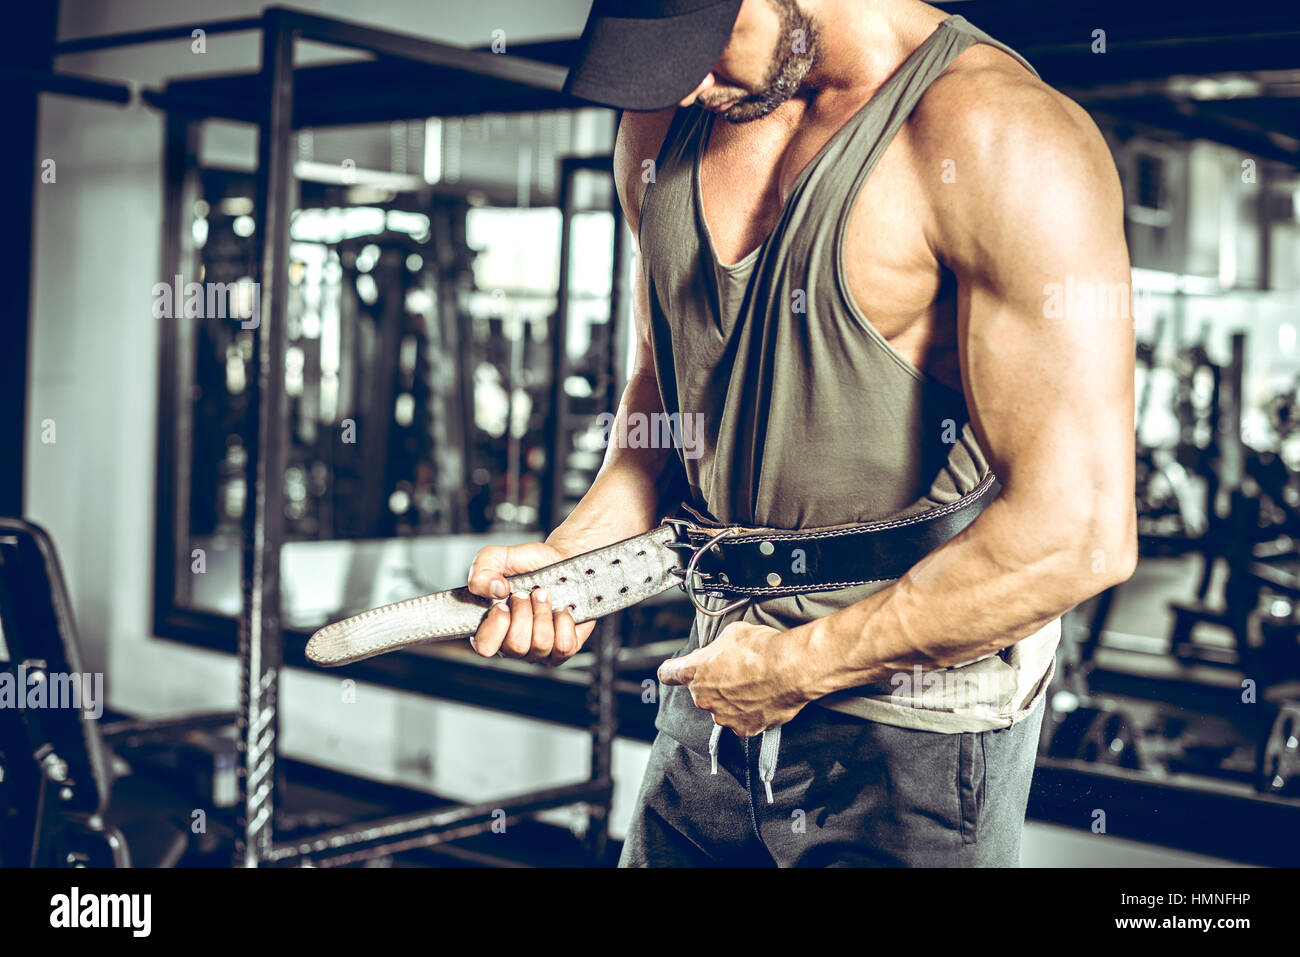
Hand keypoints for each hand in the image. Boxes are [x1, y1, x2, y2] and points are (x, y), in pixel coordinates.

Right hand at [466, 542, 595, 665]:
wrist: (562, 559)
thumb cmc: (529, 564)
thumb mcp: (498, 558)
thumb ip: (481, 571)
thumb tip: (494, 590)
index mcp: (491, 628)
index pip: (484, 647)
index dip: (495, 626)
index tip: (502, 604)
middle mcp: (513, 644)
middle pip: (516, 645)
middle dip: (524, 612)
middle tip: (527, 594)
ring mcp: (539, 650)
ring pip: (540, 644)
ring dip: (543, 613)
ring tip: (544, 596)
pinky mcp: (564, 649)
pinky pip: (564, 645)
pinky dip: (564, 622)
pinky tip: (560, 610)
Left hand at [657, 620, 810, 736]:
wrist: (791, 669)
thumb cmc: (762, 648)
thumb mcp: (733, 633)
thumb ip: (718, 647)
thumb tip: (722, 650)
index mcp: (694, 672)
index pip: (668, 674)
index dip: (672, 671)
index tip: (674, 671)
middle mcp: (704, 698)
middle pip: (701, 691)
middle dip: (715, 682)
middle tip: (737, 670)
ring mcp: (723, 716)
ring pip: (722, 708)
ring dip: (733, 699)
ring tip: (755, 684)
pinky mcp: (744, 729)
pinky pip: (743, 721)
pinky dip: (751, 712)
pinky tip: (763, 698)